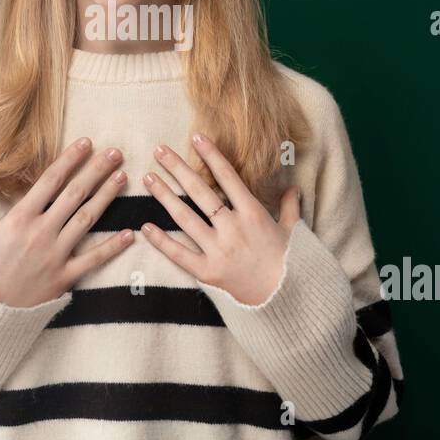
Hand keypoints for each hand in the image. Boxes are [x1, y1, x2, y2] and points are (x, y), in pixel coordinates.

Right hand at [0, 137, 136, 307]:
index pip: (50, 181)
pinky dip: (113, 247)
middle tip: (115, 153)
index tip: (86, 142)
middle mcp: (41, 232)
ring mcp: (55, 254)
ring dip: (107, 196)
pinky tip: (129, 233)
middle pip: (74, 194)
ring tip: (123, 178)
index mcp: (20, 217)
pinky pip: (93, 260)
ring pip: (87, 219)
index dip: (70, 159)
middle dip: (96, 171)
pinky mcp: (65, 276)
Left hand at [140, 132, 301, 305]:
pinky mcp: (207, 272)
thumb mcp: (294, 232)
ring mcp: (218, 250)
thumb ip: (290, 208)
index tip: (196, 137)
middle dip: (178, 169)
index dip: (212, 156)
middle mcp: (233, 228)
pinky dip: (161, 241)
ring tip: (148, 178)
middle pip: (200, 191)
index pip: (228, 177)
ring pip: (185, 217)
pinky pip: (179, 254)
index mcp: (253, 214)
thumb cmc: (290, 265)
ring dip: (164, 196)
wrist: (285, 301)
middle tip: (159, 151)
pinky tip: (145, 226)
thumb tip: (293, 188)